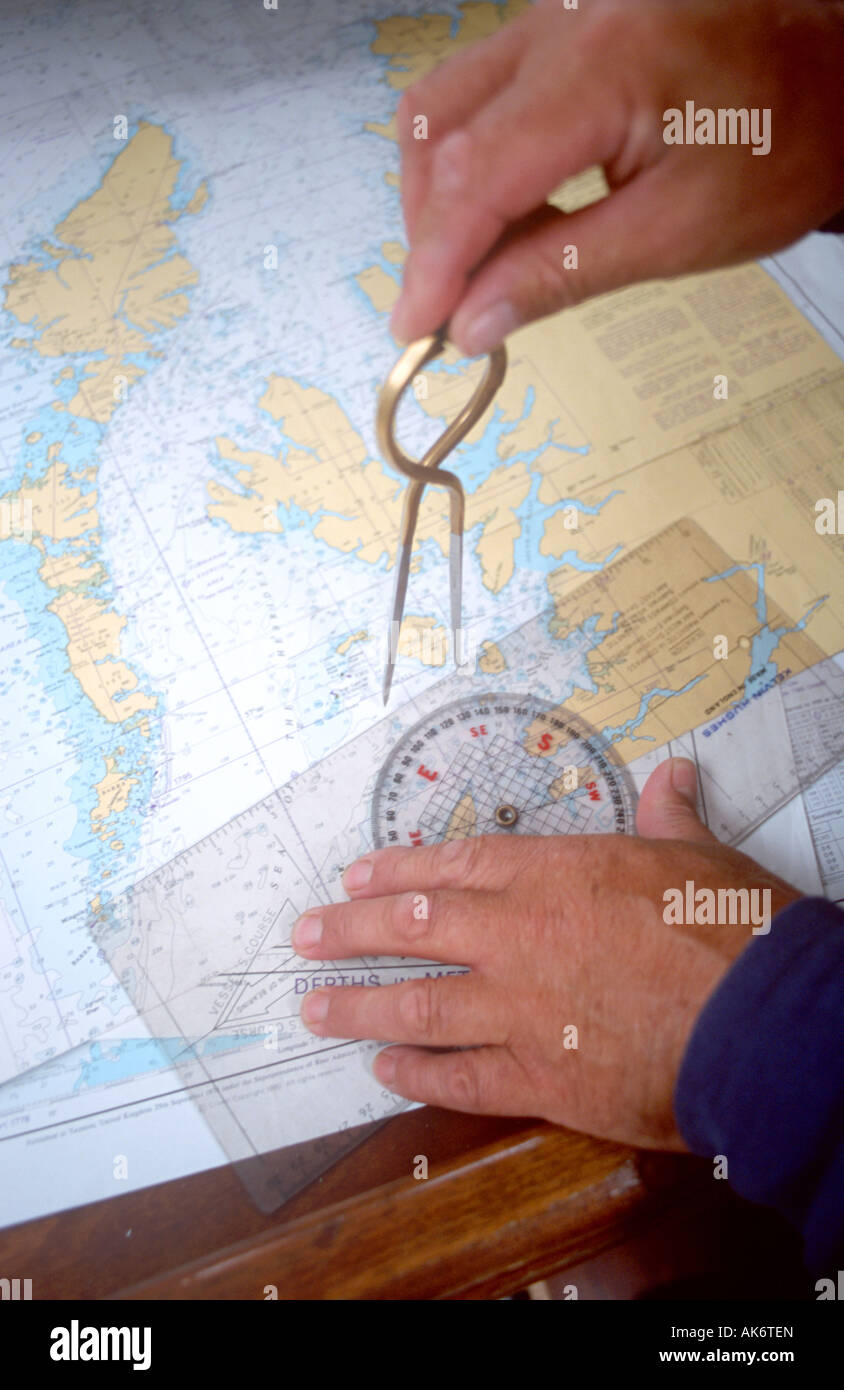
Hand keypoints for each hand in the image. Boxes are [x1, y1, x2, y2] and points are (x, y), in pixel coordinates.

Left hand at [293, 758, 800, 1149]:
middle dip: (351, 931)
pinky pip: (460, 1076)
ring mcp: (520, 1010)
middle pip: (413, 929)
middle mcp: (519, 937)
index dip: (394, 871)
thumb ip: (668, 819)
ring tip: (315, 1006)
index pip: (452, 867)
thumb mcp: (700, 858)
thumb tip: (673, 777)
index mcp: (553, 876)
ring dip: (359, 1005)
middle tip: (304, 938)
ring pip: (417, 1004)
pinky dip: (417, 1074)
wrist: (760, 1023)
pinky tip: (385, 1070)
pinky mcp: (539, 1079)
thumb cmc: (734, 933)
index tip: (353, 877)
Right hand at [389, 0, 843, 353]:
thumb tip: (471, 322)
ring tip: (479, 268)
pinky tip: (506, 216)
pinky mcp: (556, 25)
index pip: (480, 171)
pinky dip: (469, 162)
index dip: (437, 259)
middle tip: (454, 312)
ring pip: (443, 105)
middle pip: (442, 133)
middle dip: (435, 235)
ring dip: (439, 197)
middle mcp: (566, 19)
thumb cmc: (781, 150)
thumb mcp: (678, 233)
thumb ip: (562, 274)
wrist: (833, 76)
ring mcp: (556, 14)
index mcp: (608, 65)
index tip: (414, 327)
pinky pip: (477, 90)